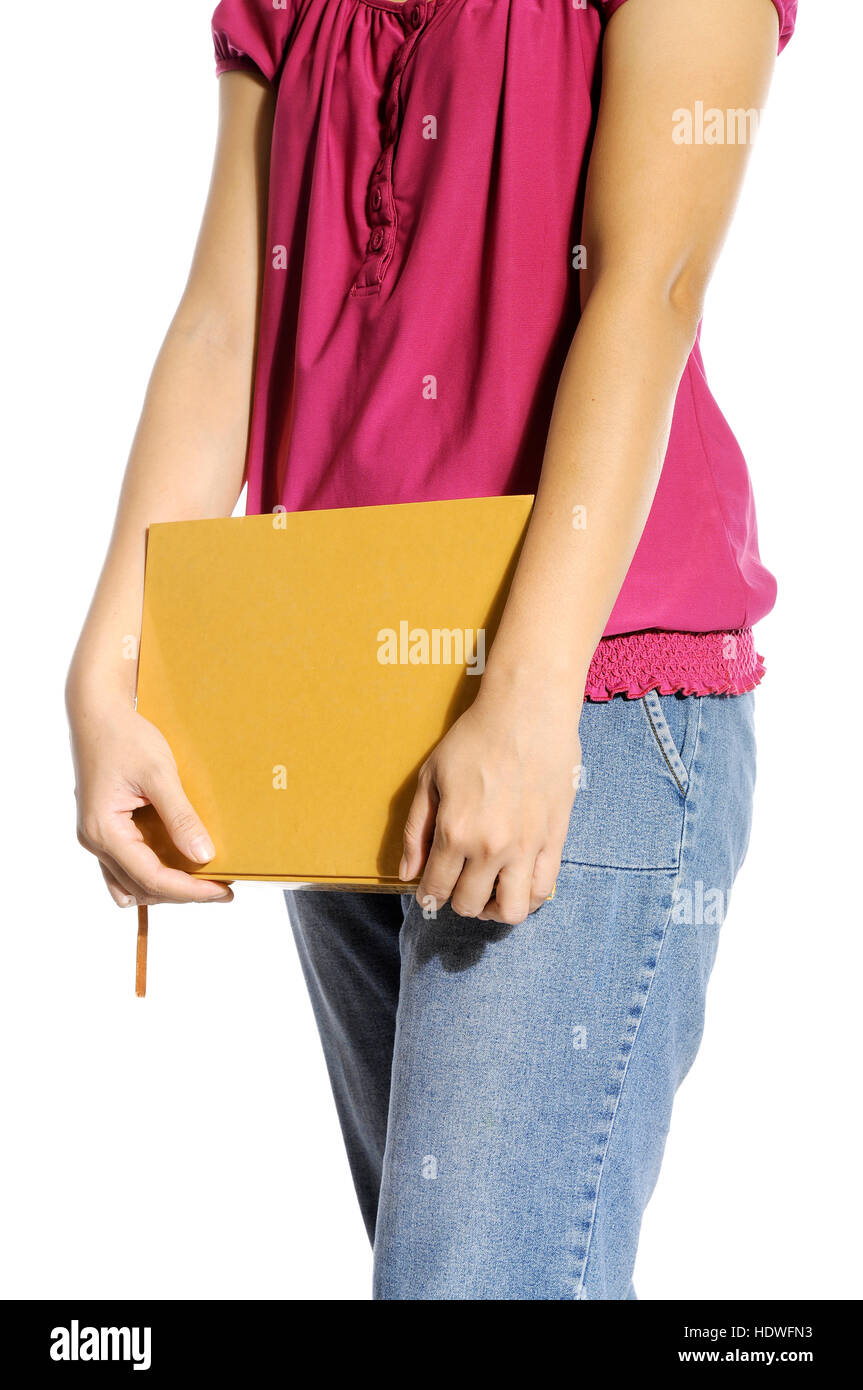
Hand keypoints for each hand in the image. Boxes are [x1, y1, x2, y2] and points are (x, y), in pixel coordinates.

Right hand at [68, 694, 232, 907]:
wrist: (97, 714)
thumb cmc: (124, 737)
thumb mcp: (159, 774)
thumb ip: (180, 817)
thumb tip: (203, 855)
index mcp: (104, 830)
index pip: (151, 878)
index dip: (190, 890)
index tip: (223, 890)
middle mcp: (96, 840)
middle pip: (142, 887)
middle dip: (183, 892)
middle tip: (223, 886)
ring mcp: (98, 837)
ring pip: (132, 883)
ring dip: (167, 887)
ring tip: (204, 880)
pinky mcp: (106, 830)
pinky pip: (126, 868)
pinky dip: (151, 874)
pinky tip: (178, 866)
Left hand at [400, 685, 580, 924]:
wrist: (528, 712)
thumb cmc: (474, 739)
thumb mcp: (430, 778)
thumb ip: (416, 830)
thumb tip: (408, 873)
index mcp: (456, 832)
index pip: (438, 889)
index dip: (429, 896)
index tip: (430, 892)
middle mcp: (492, 847)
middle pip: (471, 905)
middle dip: (458, 901)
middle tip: (458, 884)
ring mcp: (527, 847)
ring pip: (511, 911)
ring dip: (494, 909)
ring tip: (489, 891)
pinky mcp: (554, 840)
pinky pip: (543, 890)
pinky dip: (527, 897)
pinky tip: (515, 881)